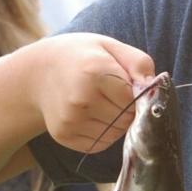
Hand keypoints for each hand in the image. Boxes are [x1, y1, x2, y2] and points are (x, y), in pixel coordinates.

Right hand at [36, 33, 155, 152]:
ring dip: (117, 123)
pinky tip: (92, 115)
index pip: (135, 98)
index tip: (127, 85)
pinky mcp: (64, 136)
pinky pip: (100, 144)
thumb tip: (153, 87)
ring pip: (115, 134)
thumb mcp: (110, 46)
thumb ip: (138, 62)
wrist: (38, 73)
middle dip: (128, 110)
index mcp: (95, 72)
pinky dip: (103, 133)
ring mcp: (70, 120)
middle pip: (126, 118)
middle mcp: (80, 99)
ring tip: (102, 103)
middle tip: (113, 94)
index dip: (137, 94)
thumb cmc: (82, 57)